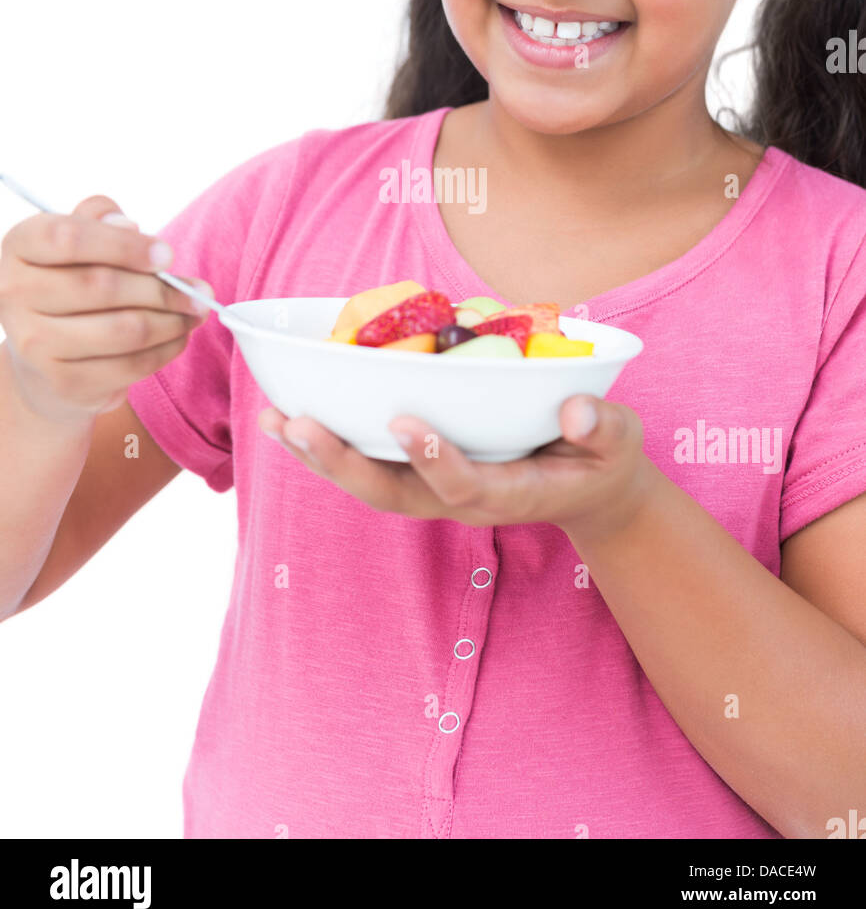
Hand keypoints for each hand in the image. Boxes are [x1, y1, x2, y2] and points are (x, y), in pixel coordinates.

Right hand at [0, 194, 210, 426]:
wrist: (45, 356)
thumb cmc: (72, 282)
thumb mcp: (79, 240)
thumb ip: (100, 218)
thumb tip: (126, 225)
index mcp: (19, 247)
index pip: (68, 238)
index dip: (124, 246)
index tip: (167, 255)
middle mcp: (14, 294)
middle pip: (103, 286)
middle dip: (163, 289)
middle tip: (200, 291)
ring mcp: (35, 343)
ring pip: (124, 329)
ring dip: (173, 321)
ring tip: (194, 312)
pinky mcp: (63, 381)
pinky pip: (131, 364)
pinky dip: (166, 350)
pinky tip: (178, 337)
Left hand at [257, 394, 657, 542]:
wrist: (586, 487)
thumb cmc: (600, 457)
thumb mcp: (618, 441)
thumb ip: (603, 427)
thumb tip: (578, 412)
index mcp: (510, 492)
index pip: (464, 486)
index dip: (433, 459)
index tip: (405, 421)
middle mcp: (460, 497)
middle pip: (392, 493)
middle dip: (343, 461)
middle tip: (298, 424)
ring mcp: (433, 490)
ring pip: (368, 482)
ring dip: (319, 454)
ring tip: (274, 419)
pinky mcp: (418, 474)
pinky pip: (366, 463)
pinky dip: (325, 444)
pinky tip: (287, 417)